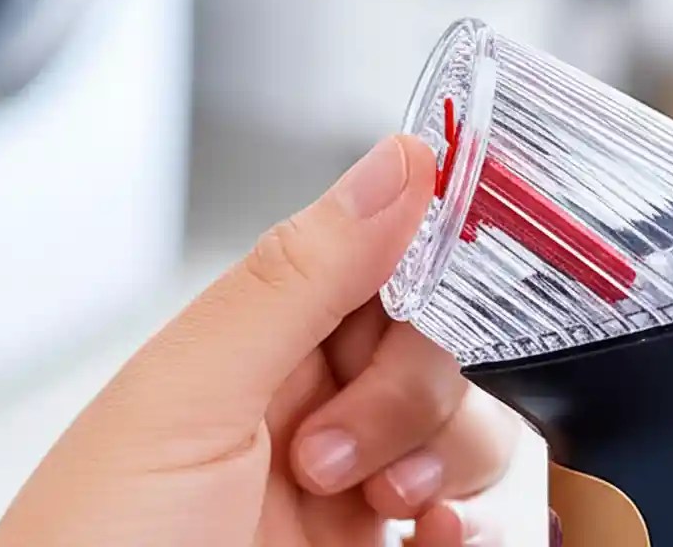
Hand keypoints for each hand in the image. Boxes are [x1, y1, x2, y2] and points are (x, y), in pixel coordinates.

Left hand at [0, 135, 520, 545]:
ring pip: (471, 434)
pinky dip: (482, 524)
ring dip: (450, 463)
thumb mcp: (191, 398)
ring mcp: (356, 492)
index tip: (461, 271)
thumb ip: (297, 279)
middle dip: (410, 397)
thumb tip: (396, 163)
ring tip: (386, 511)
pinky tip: (435, 539)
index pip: (376, 267)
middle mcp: (313, 413)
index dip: (421, 269)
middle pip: (437, 352)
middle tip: (336, 453)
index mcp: (258, 350)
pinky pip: (480, 518)